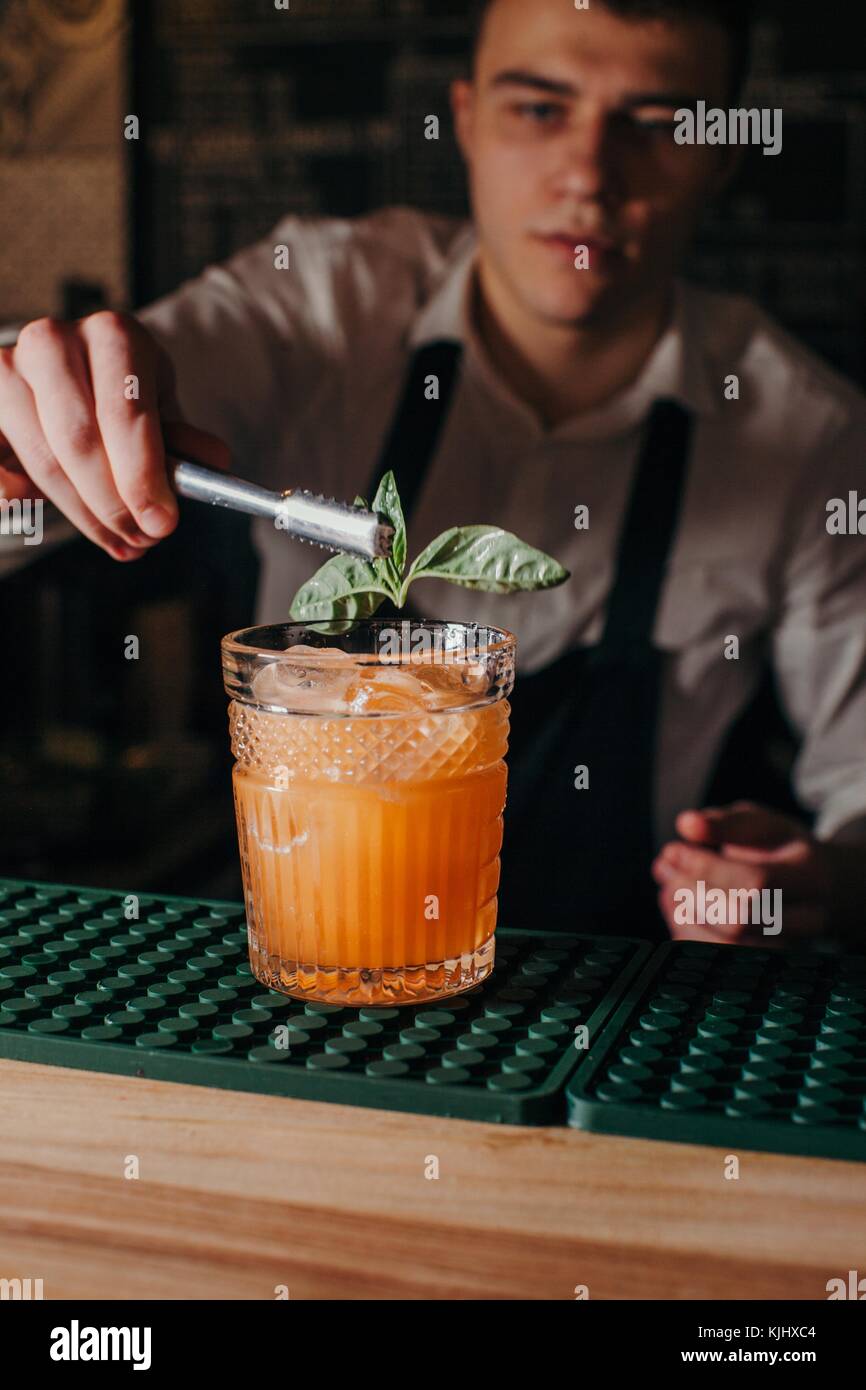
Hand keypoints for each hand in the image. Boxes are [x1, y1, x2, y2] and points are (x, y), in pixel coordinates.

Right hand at [0, 311, 229, 560]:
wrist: (71, 372)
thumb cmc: (122, 395)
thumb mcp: (161, 409)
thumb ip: (184, 441)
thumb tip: (214, 462)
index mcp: (112, 335)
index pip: (126, 413)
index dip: (143, 475)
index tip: (161, 523)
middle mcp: (53, 340)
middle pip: (80, 441)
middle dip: (115, 504)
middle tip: (142, 541)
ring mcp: (9, 366)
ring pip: (43, 459)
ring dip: (83, 512)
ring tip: (118, 539)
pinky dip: (15, 493)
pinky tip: (37, 510)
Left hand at [651, 801, 863, 946]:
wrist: (819, 889)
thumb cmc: (783, 851)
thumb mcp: (764, 825)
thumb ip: (727, 822)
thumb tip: (686, 824)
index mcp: (811, 877)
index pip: (755, 882)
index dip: (706, 869)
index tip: (673, 850)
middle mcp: (806, 920)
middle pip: (741, 922)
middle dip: (691, 894)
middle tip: (664, 868)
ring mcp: (787, 949)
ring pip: (727, 950)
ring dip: (683, 917)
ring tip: (667, 888)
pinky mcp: (764, 966)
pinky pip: (717, 964)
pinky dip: (687, 936)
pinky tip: (677, 910)